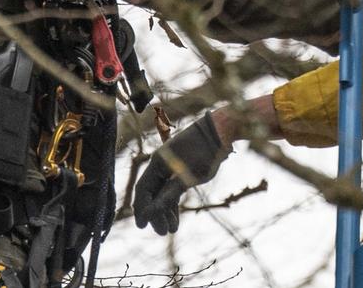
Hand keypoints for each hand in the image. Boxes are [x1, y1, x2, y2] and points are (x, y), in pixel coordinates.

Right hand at [132, 113, 229, 234]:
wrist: (221, 130)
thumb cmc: (205, 152)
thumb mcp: (188, 178)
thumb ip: (169, 195)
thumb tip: (151, 212)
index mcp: (158, 162)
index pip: (143, 189)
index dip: (141, 208)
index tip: (142, 226)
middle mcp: (161, 163)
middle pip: (152, 192)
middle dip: (156, 213)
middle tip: (162, 232)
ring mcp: (171, 164)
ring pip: (162, 191)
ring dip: (165, 209)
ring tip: (172, 229)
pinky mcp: (182, 166)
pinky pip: (172, 186)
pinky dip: (173, 200)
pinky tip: (176, 217)